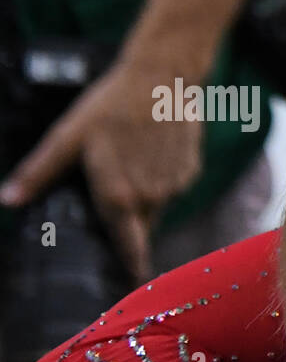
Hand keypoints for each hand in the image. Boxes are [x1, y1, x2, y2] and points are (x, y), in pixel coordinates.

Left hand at [0, 57, 202, 283]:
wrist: (163, 78)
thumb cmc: (110, 104)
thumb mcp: (67, 136)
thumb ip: (39, 172)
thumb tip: (8, 200)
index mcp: (119, 196)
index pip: (128, 247)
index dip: (129, 268)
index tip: (131, 283)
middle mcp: (151, 198)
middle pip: (140, 226)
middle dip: (128, 224)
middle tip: (114, 198)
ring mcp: (174, 186)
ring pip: (156, 206)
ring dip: (143, 197)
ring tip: (131, 162)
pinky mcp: (190, 172)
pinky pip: (172, 188)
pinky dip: (160, 179)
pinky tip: (151, 151)